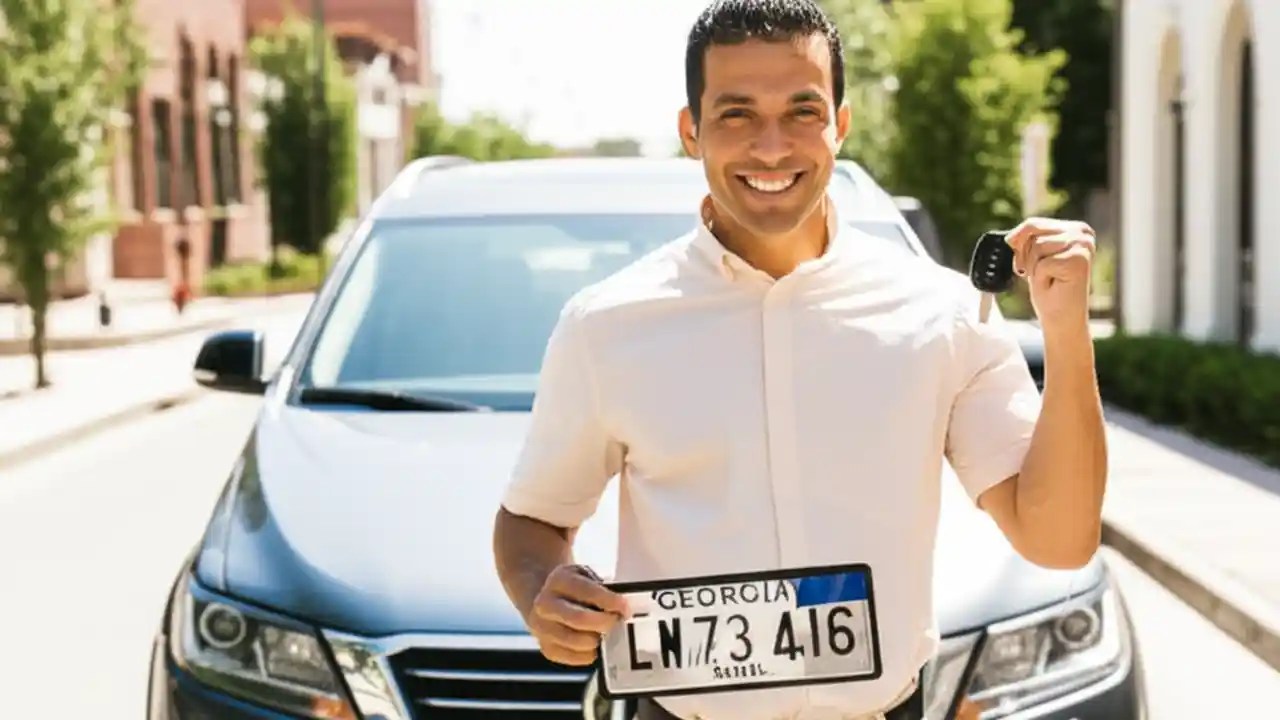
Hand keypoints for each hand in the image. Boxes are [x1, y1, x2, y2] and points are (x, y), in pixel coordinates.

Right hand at [528, 564, 629, 665]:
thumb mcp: (586, 577)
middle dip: (606, 623)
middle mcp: (545, 604)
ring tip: (607, 633)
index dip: (610, 601)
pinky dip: (591, 653)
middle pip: (580, 619)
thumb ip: (603, 589)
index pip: (587, 591)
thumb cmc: (575, 589)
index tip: (626, 608)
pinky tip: (595, 644)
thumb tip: (624, 607)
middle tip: (619, 622)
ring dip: (599, 640)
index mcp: (559, 580)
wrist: (546, 599)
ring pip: (578, 642)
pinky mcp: (547, 649)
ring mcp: (542, 628)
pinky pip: (576, 658)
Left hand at [1005, 217, 1095, 331]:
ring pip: (1036, 246)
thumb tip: (1011, 237)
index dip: (1020, 244)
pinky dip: (1040, 278)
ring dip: (1034, 268)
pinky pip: (1041, 263)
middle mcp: (1083, 233)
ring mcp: (1083, 245)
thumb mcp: (1034, 256)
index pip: (1033, 224)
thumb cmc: (1050, 290)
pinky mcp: (1078, 260)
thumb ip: (1027, 238)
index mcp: (1075, 228)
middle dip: (1027, 256)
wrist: (1062, 320)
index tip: (1027, 264)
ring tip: (1050, 280)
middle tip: (1041, 275)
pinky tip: (1055, 286)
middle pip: (1033, 232)